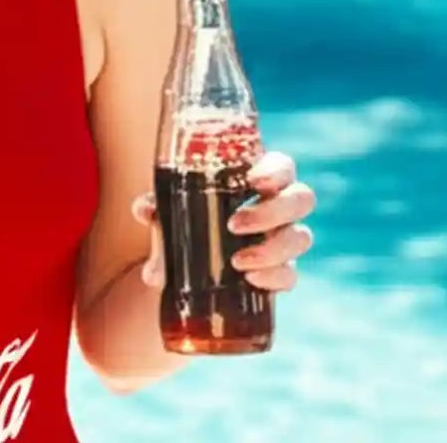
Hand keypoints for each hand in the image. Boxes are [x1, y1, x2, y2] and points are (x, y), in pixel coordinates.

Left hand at [133, 151, 315, 291]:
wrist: (186, 267)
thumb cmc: (185, 222)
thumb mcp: (169, 214)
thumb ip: (156, 207)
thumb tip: (145, 209)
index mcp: (258, 181)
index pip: (282, 166)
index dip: (276, 171)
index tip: (253, 181)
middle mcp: (278, 208)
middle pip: (301, 199)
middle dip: (272, 212)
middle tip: (234, 225)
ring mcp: (284, 240)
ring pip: (301, 237)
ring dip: (272, 249)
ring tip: (236, 261)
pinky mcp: (281, 272)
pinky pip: (291, 275)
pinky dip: (274, 277)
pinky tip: (251, 280)